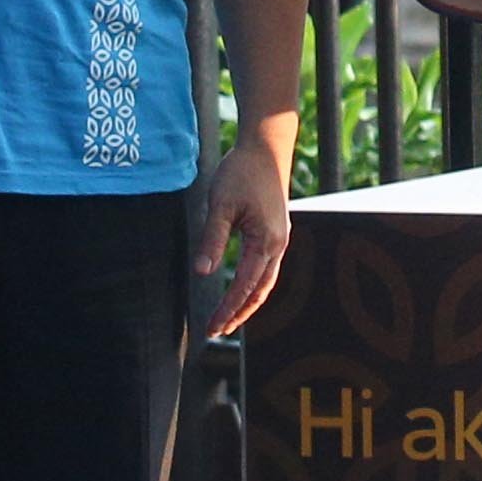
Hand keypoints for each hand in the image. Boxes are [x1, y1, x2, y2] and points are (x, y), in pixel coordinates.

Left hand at [193, 132, 292, 339]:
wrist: (266, 147)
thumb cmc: (241, 172)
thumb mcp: (221, 205)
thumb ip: (213, 240)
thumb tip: (202, 273)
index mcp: (265, 241)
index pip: (244, 287)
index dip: (227, 309)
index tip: (211, 328)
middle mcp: (278, 245)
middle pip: (260, 292)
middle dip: (238, 314)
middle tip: (216, 332)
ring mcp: (279, 239)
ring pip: (265, 283)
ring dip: (247, 304)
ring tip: (228, 320)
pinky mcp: (275, 233)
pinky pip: (266, 269)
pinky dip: (254, 287)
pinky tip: (241, 291)